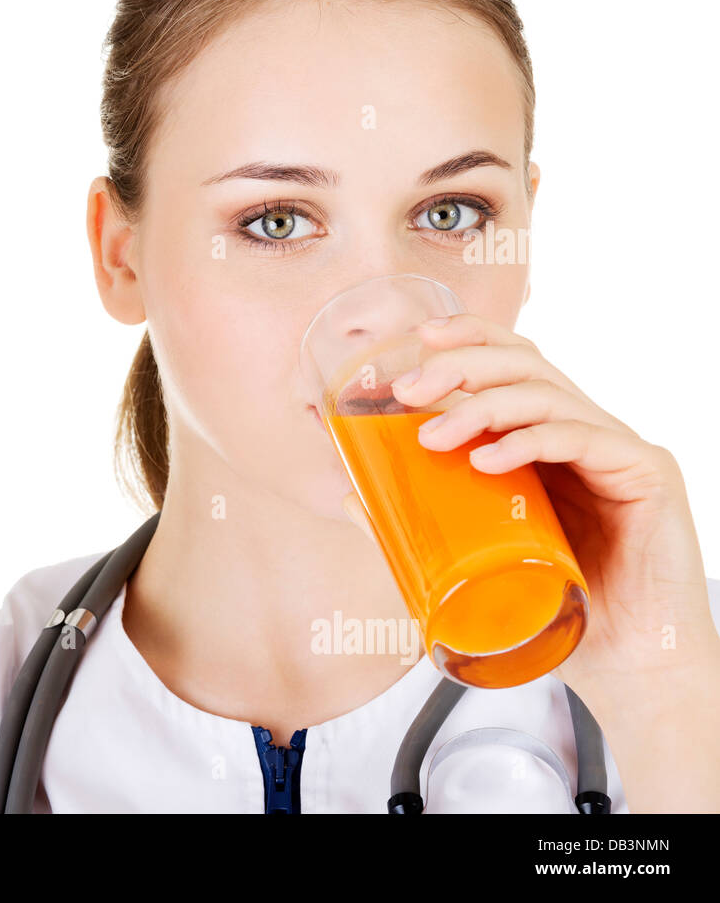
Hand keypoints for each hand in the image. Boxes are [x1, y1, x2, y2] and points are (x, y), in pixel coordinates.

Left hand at [345, 312, 714, 700]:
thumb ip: (427, 520)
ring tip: (434, 438)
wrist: (630, 660)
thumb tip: (353, 496)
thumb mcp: (482, 555)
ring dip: (481, 407)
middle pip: (524, 364)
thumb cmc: (557, 606)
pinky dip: (529, 442)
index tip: (418, 339)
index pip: (512, 362)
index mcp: (547, 437)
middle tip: (409, 390)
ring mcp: (616, 448)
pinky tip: (488, 460)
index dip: (469, 338)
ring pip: (546, 395)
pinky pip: (583, 438)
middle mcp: (584, 430)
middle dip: (461, 366)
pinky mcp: (646, 474)